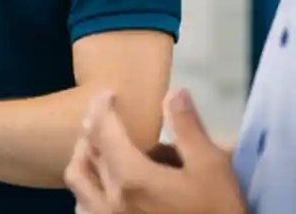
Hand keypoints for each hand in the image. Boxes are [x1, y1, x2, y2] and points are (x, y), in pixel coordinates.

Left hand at [65, 89, 245, 213]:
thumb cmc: (216, 212)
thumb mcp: (211, 168)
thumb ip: (188, 128)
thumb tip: (174, 93)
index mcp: (129, 177)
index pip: (104, 131)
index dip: (102, 107)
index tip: (108, 94)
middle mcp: (108, 199)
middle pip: (88, 153)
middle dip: (94, 129)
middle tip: (105, 115)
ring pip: (78, 181)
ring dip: (83, 158)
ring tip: (97, 149)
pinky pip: (84, 208)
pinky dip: (84, 191)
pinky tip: (101, 188)